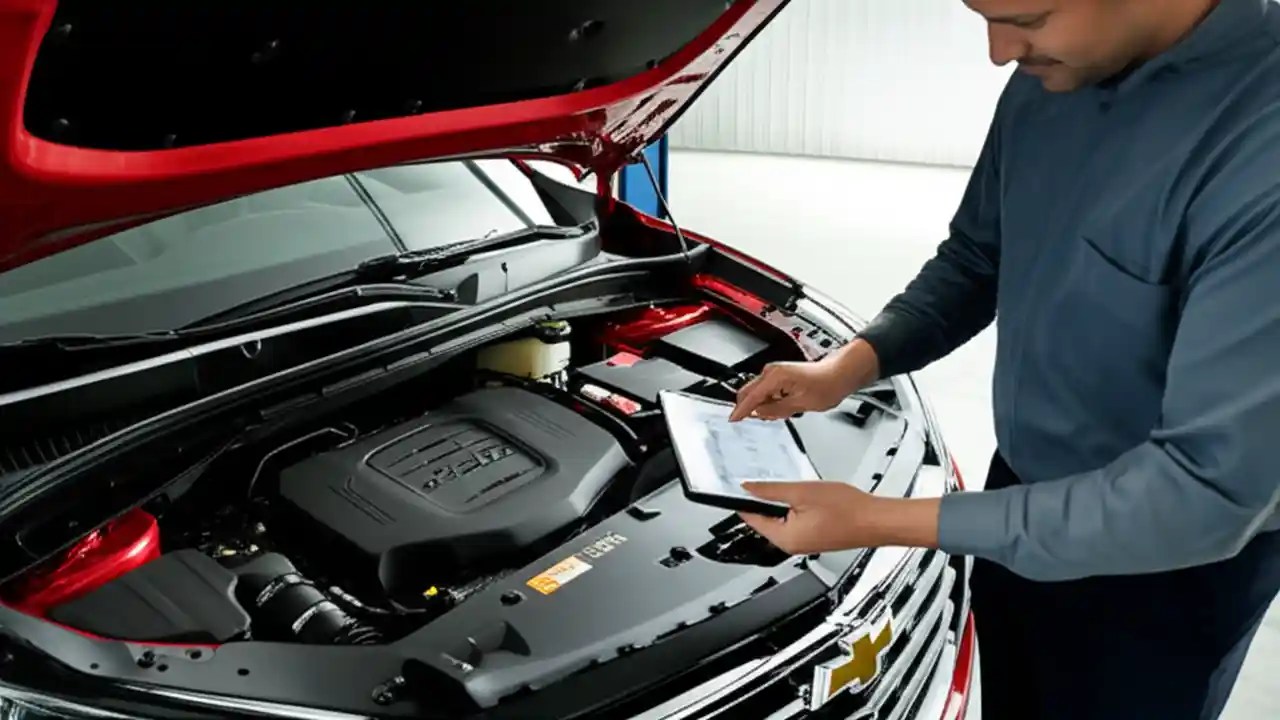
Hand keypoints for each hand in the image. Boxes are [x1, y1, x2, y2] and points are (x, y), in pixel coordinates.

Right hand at [730, 339, 879, 421]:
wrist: (839, 374)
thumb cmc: (827, 384)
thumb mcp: (800, 404)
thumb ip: (776, 409)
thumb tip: (759, 413)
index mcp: (775, 376)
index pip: (751, 397)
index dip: (740, 411)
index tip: (732, 420)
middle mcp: (772, 372)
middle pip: (749, 393)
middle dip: (751, 408)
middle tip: (765, 419)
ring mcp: (775, 373)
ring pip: (757, 393)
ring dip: (763, 406)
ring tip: (786, 411)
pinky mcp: (779, 376)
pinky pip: (766, 391)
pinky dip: (770, 401)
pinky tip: (785, 406)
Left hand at [738, 481, 940, 554]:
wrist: (876, 520)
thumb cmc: (847, 510)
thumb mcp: (802, 492)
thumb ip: (771, 490)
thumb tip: (748, 488)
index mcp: (784, 537)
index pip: (751, 518)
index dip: (743, 499)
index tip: (735, 485)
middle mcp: (791, 544)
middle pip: (765, 519)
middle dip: (765, 499)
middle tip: (769, 479)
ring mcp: (803, 542)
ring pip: (782, 518)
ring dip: (783, 502)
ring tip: (795, 487)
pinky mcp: (814, 537)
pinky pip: (796, 521)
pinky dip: (796, 507)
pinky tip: (807, 496)